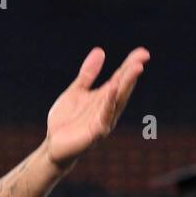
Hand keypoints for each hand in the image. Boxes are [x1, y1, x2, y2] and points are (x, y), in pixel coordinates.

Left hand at [44, 46, 148, 169]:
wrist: (52, 146)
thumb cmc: (66, 120)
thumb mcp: (76, 92)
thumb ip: (87, 74)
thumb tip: (100, 50)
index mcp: (104, 97)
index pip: (120, 78)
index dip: (130, 65)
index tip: (142, 52)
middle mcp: (108, 108)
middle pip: (122, 88)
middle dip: (131, 74)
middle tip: (141, 59)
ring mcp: (103, 121)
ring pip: (117, 101)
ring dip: (126, 86)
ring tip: (135, 69)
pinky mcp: (95, 133)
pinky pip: (104, 117)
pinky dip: (109, 104)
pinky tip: (113, 91)